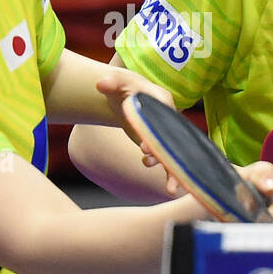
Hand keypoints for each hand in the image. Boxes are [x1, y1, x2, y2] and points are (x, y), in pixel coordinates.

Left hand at [94, 67, 187, 189]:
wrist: (124, 95)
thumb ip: (111, 82)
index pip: (165, 112)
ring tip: (149, 167)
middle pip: (170, 135)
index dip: (159, 126)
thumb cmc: (122, 86)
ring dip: (165, 163)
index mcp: (161, 99)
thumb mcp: (116, 82)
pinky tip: (171, 191)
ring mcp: (165, 133)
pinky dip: (170, 175)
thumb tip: (100, 83)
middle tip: (147, 154)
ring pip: (171, 151)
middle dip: (162, 148)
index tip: (148, 138)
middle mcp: (168, 117)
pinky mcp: (159, 145)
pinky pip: (168, 162)